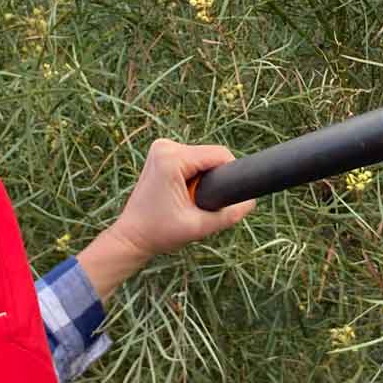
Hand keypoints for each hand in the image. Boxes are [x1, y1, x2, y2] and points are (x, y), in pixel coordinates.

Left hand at [76, 139, 255, 300]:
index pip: (219, 155)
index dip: (230, 175)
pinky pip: (191, 160)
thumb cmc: (159, 233)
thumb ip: (229, 214)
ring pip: (202, 158)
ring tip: (188, 201)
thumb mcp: (199, 227)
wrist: (131, 237)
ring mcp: (160, 148)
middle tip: (200, 204)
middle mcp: (165, 146)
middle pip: (210, 156)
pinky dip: (194, 176)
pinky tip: (182, 194)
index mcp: (172, 158)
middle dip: (213, 179)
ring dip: (203, 179)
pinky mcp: (160, 153)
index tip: (223, 197)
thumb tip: (251, 201)